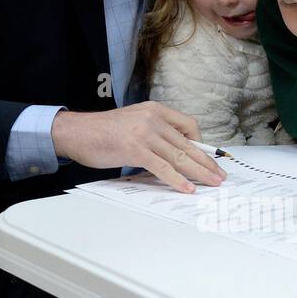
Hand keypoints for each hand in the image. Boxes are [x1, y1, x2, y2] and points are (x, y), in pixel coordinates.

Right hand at [51, 102, 225, 193]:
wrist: (76, 132)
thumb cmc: (102, 131)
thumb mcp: (133, 123)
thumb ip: (154, 133)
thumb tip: (174, 154)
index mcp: (154, 110)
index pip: (188, 124)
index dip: (201, 144)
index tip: (206, 158)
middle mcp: (152, 118)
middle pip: (188, 143)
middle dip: (206, 162)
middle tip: (220, 175)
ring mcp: (144, 133)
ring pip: (179, 156)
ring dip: (199, 172)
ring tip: (212, 183)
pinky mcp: (135, 149)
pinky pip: (162, 167)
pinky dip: (177, 179)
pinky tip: (188, 188)